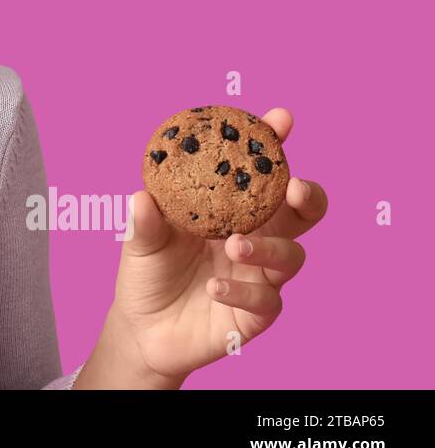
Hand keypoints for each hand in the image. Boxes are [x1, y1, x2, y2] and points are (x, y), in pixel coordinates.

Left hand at [80, 108, 326, 386]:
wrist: (141, 328)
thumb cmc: (148, 271)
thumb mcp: (140, 240)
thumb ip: (144, 220)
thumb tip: (140, 196)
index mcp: (233, 209)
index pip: (263, 173)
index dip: (276, 144)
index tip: (281, 119)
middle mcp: (257, 237)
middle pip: (304, 212)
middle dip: (308, 195)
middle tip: (294, 187)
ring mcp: (261, 275)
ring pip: (292, 257)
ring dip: (268, 248)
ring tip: (235, 244)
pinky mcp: (257, 315)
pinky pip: (266, 301)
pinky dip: (243, 292)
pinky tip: (214, 286)